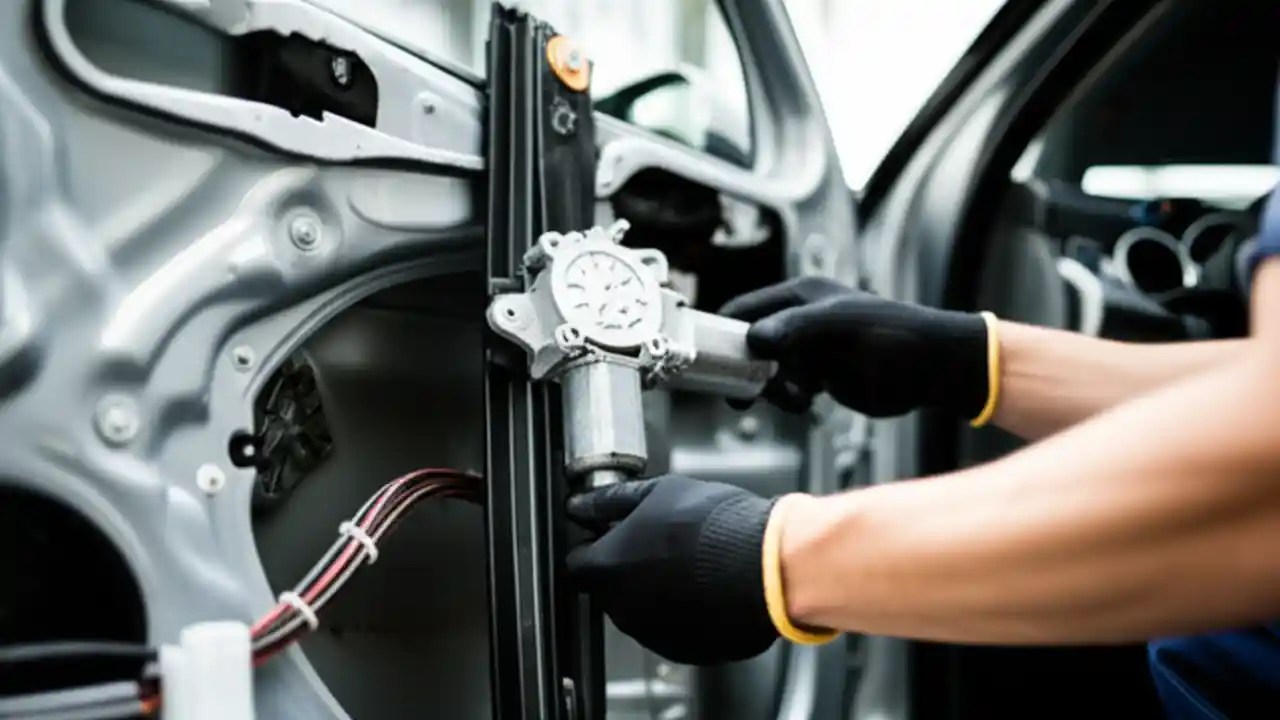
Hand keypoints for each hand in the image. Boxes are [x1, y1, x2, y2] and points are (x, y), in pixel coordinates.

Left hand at [566, 475, 777, 665]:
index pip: (577, 563)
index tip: (611, 533)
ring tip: (691, 563)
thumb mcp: (659, 492)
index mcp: (606, 569)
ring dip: (656, 592)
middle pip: (609, 589)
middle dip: (627, 568)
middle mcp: (621, 610)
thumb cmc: (714, 527)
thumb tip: (582, 503)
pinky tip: (707, 586)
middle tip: (660, 543)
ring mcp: (653, 635)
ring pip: (641, 611)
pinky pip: (674, 630)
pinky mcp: (685, 651)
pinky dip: (684, 612)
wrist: (768, 568)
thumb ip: (611, 500)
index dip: (594, 545)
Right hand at [720, 277, 989, 417]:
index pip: (744, 309)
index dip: (724, 332)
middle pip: (750, 344)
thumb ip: (793, 328)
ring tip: (797, 399)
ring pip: (767, 370)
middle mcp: (799, 320)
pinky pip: (788, 387)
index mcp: (800, 296)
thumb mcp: (838, 326)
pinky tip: (808, 402)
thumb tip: (752, 339)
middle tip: (742, 395)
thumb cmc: (893, 336)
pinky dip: (789, 398)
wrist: (934, 367)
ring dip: (773, 389)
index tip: (711, 360)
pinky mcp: (821, 375)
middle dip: (748, 369)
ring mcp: (809, 349)